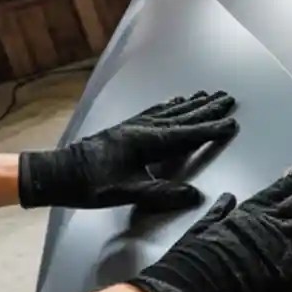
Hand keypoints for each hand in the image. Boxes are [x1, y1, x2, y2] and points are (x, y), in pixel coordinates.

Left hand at [18, 91, 237, 209]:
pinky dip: (169, 106)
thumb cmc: (91, 185)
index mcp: (147, 142)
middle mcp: (143, 128)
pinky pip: (154, 112)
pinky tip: (174, 101)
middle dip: (207, 109)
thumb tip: (194, 196)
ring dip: (191, 104)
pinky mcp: (125, 128)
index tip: (232, 123)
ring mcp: (134, 126)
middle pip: (182, 117)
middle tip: (227, 98)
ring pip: (170, 111)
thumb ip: (161, 194)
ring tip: (207, 95)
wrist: (59, 173)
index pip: (187, 135)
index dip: (211, 130)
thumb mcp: (127, 193)